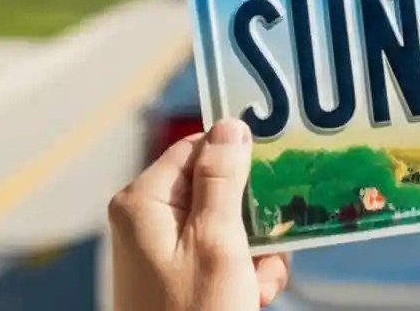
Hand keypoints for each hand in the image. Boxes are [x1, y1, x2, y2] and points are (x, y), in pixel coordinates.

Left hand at [108, 119, 290, 310]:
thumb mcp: (216, 241)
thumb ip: (223, 179)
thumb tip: (230, 126)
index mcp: (144, 201)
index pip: (198, 147)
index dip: (238, 159)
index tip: (275, 172)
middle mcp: (148, 219)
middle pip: (218, 187)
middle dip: (253, 217)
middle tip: (269, 245)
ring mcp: (162, 248)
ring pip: (228, 223)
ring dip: (255, 252)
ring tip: (256, 285)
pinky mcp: (178, 273)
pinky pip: (222, 253)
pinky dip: (244, 273)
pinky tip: (251, 296)